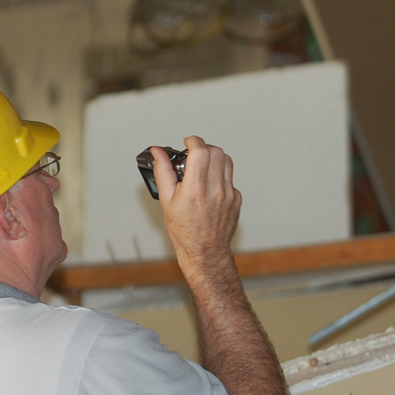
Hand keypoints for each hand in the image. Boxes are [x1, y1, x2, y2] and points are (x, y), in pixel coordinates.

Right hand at [150, 136, 240, 273]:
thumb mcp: (167, 201)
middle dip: (203, 148)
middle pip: (215, 151)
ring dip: (213, 158)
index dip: (193, 141)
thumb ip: (163, 172)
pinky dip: (219, 175)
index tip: (188, 142)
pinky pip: (229, 177)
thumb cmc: (184, 231)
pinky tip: (209, 187)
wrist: (205, 252)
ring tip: (202, 168)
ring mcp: (229, 194)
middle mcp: (215, 190)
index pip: (201, 151)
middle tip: (193, 155)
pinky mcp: (236, 199)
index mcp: (195, 190)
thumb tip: (158, 152)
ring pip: (226, 161)